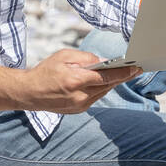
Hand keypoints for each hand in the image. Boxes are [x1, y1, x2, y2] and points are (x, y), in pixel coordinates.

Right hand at [19, 48, 138, 113]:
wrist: (29, 93)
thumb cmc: (45, 71)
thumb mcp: (64, 56)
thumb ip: (85, 58)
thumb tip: (103, 61)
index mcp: (76, 80)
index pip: (106, 77)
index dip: (124, 72)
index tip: (136, 67)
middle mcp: (80, 96)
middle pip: (108, 85)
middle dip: (122, 76)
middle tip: (135, 68)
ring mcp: (80, 105)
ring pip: (103, 92)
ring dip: (112, 83)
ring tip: (124, 73)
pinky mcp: (79, 110)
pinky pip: (95, 97)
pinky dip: (101, 88)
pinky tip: (105, 81)